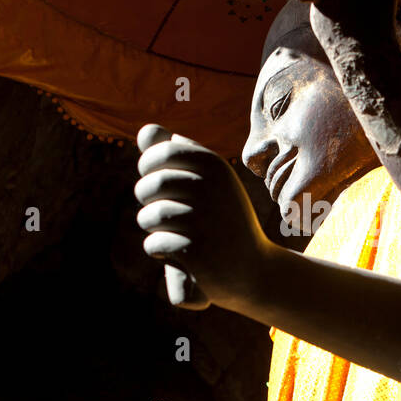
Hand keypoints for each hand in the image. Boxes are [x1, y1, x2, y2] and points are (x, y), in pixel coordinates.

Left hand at [135, 123, 273, 310]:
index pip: (162, 151)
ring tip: (170, 233)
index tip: (160, 183)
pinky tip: (177, 255)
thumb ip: (175, 153)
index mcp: (215, 166)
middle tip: (162, 211)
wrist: (255, 270)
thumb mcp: (208, 183)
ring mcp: (203, 219)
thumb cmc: (224, 221)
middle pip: (150, 184)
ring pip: (149, 216)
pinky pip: (154, 244)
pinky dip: (160, 251)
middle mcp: (211, 188)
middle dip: (147, 199)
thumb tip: (145, 130)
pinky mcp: (196, 250)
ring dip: (153, 228)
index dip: (149, 167)